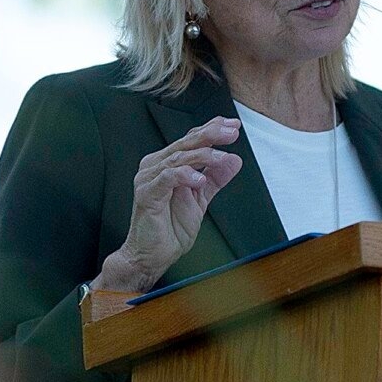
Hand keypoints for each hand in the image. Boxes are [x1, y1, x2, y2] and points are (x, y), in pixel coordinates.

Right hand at [95, 117, 243, 290]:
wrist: (152, 255)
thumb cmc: (169, 229)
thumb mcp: (200, 200)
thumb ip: (216, 178)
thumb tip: (234, 160)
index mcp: (167, 164)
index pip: (190, 140)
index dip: (212, 129)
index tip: (233, 126)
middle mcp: (155, 166)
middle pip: (185, 143)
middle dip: (211, 135)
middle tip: (232, 133)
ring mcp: (148, 178)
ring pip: (178, 157)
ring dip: (204, 155)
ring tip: (223, 158)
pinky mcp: (147, 193)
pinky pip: (167, 177)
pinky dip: (185, 175)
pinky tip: (200, 179)